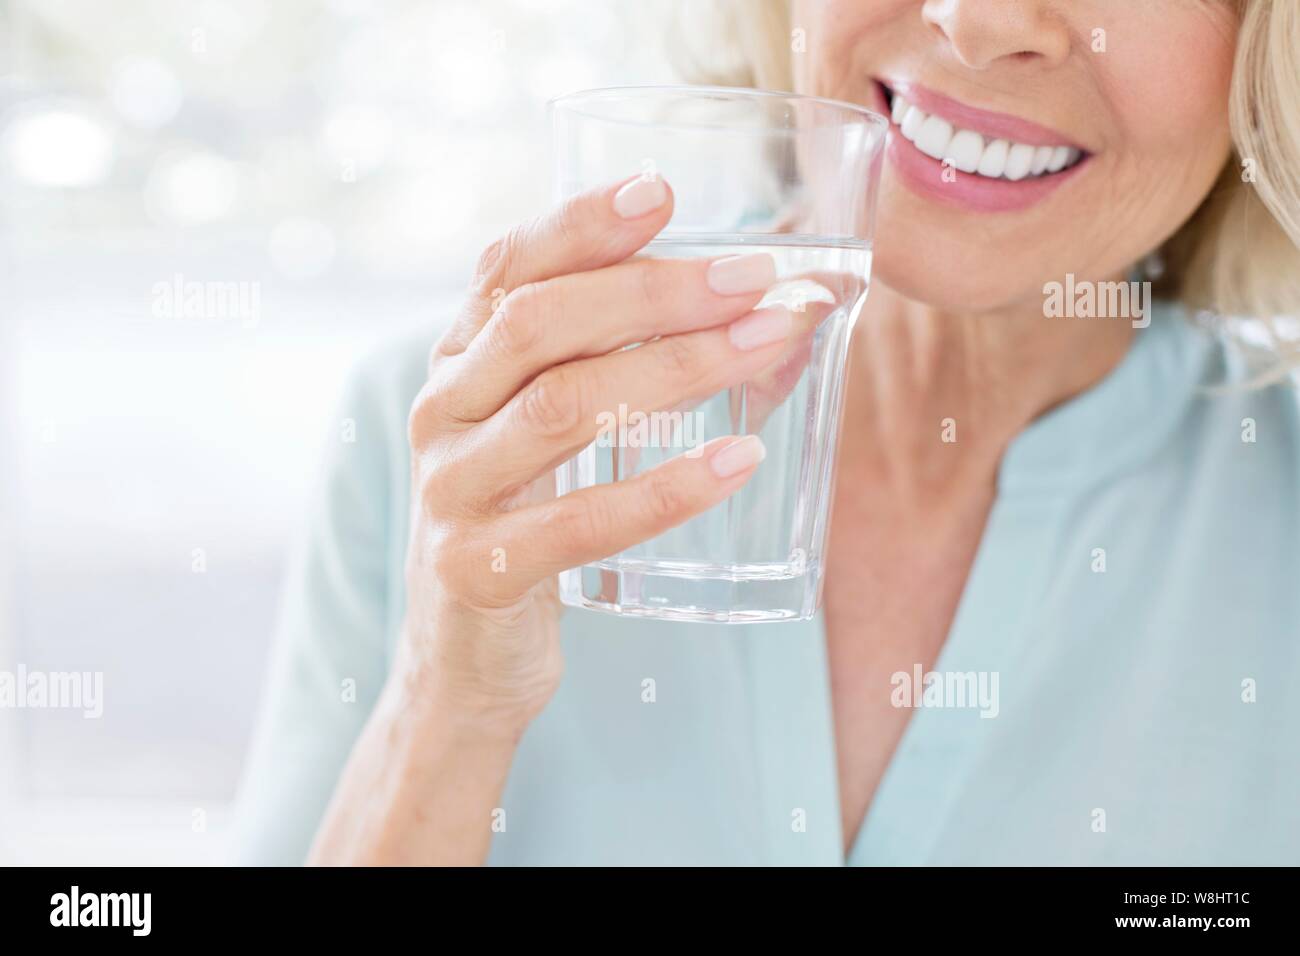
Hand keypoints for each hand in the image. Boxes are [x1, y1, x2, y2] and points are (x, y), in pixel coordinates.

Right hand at [397, 172, 791, 734]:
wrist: (462, 660)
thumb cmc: (528, 520)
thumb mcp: (539, 431)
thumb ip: (601, 362)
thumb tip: (747, 300)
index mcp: (455, 363)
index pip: (507, 269)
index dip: (580, 223)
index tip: (661, 187)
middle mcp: (440, 413)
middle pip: (539, 324)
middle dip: (654, 290)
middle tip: (755, 276)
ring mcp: (453, 492)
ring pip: (565, 407)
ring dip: (678, 366)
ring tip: (770, 342)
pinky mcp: (480, 570)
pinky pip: (584, 522)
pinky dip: (667, 487)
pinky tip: (740, 459)